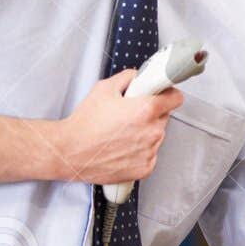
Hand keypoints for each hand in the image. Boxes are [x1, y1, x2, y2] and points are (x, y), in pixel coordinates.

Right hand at [54, 69, 182, 183]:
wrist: (68, 152)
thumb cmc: (84, 124)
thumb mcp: (103, 89)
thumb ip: (128, 78)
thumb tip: (139, 77)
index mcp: (146, 110)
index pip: (175, 98)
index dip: (167, 94)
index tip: (162, 95)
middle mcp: (152, 132)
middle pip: (163, 117)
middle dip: (150, 114)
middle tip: (129, 115)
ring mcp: (150, 152)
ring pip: (156, 137)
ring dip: (144, 133)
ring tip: (120, 134)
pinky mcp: (145, 168)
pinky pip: (150, 155)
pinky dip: (139, 152)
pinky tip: (121, 148)